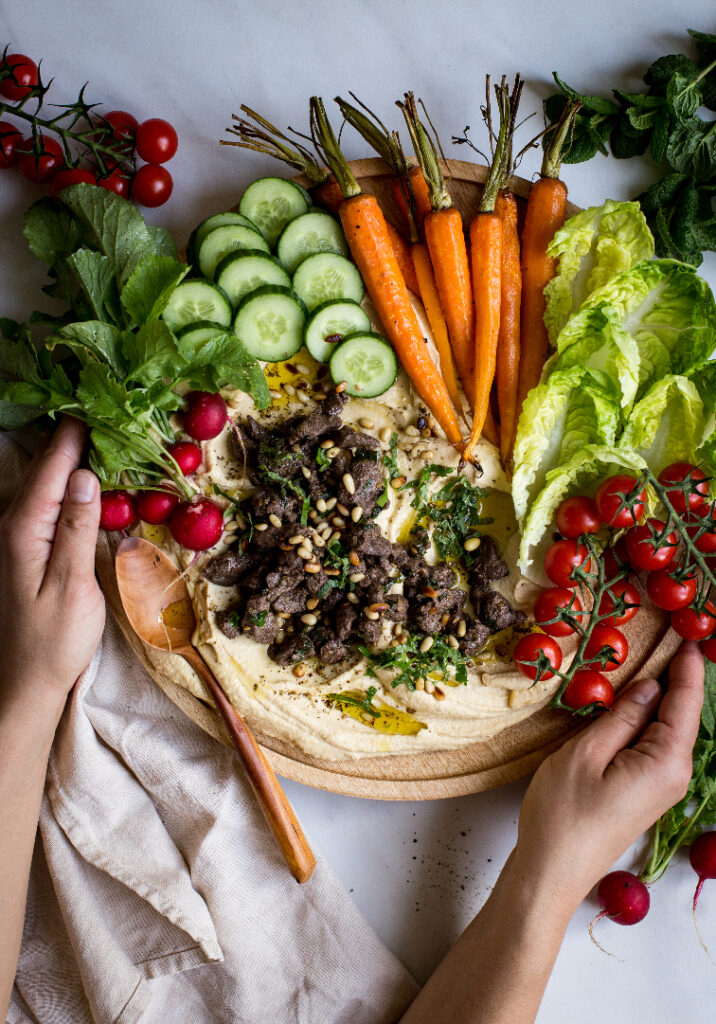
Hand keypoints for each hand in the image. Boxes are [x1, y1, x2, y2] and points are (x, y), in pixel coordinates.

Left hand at [0, 417, 104, 717]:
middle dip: (77, 432)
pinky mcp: (32, 547)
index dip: (76, 429)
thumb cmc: (51, 642)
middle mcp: (16, 524)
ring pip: (50, 479)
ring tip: (108, 426)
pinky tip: (95, 474)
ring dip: (77, 453)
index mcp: (24, 528)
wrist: (25, 682)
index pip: (52, 465)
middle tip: (111, 401)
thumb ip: (76, 528)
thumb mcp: (71, 585)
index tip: (100, 394)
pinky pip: (53, 499)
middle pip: (48, 465)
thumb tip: (85, 475)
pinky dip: (73, 480)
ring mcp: (22, 535)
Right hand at [514, 642, 703, 910]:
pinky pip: (655, 745)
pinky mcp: (645, 792)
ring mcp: (661, 786)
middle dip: (677, 677)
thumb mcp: (586, 753)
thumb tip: (648, 686)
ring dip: (661, 697)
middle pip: (683, 714)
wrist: (552, 872)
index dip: (687, 665)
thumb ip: (622, 717)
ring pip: (668, 729)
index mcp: (666, 762)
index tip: (689, 631)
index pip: (686, 702)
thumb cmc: (563, 814)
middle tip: (669, 638)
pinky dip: (648, 719)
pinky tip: (632, 703)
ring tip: (650, 660)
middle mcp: (673, 775)